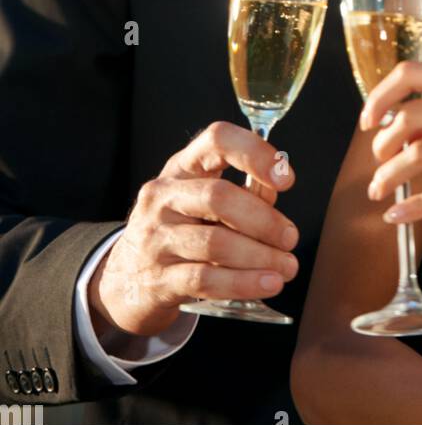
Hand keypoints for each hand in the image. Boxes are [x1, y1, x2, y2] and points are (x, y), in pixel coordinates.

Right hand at [87, 122, 298, 337]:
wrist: (127, 279)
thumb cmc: (180, 230)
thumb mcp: (205, 202)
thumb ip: (244, 193)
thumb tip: (274, 189)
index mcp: (182, 167)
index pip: (217, 139)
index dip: (255, 154)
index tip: (286, 179)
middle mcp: (163, 196)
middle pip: (219, 197)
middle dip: (264, 219)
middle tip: (291, 238)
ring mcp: (156, 238)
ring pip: (215, 243)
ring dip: (260, 257)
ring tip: (287, 267)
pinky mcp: (157, 278)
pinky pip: (205, 280)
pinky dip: (243, 283)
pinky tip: (268, 284)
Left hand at [359, 61, 421, 225]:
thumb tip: (397, 127)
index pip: (412, 72)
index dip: (380, 96)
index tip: (367, 122)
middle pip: (409, 116)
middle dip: (382, 145)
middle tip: (377, 163)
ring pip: (421, 154)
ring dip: (391, 176)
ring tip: (380, 192)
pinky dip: (413, 207)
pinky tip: (398, 218)